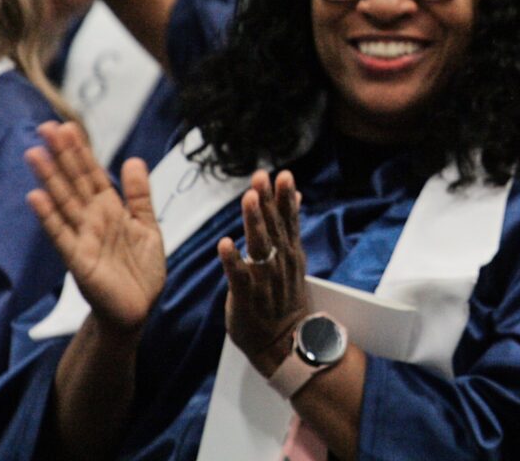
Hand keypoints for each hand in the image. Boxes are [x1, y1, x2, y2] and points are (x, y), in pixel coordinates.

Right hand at [26, 122, 164, 333]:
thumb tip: (133, 159)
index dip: (81, 151)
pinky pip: (62, 234)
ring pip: (64, 202)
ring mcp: (83, 238)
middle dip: (62, 155)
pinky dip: (49, 216)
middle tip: (46, 126)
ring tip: (33, 153)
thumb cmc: (141, 271)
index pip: (93, 175)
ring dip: (49, 178)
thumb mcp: (148, 227)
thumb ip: (140, 195)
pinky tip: (36, 196)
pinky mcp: (78, 260)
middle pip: (75, 182)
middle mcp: (93, 219)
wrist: (138, 310)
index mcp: (110, 210)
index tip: (67, 126)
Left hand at [218, 170, 309, 377]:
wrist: (285, 345)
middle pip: (273, 227)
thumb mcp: (292, 259)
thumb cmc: (283, 299)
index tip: (282, 175)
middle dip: (267, 201)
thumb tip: (293, 195)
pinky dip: (232, 260)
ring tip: (248, 199)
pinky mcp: (246, 298)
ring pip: (259, 248)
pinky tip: (225, 244)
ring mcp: (264, 281)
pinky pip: (238, 277)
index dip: (284, 197)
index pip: (288, 220)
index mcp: (289, 253)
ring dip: (254, 223)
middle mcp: (279, 264)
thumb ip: (289, 227)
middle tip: (261, 177)